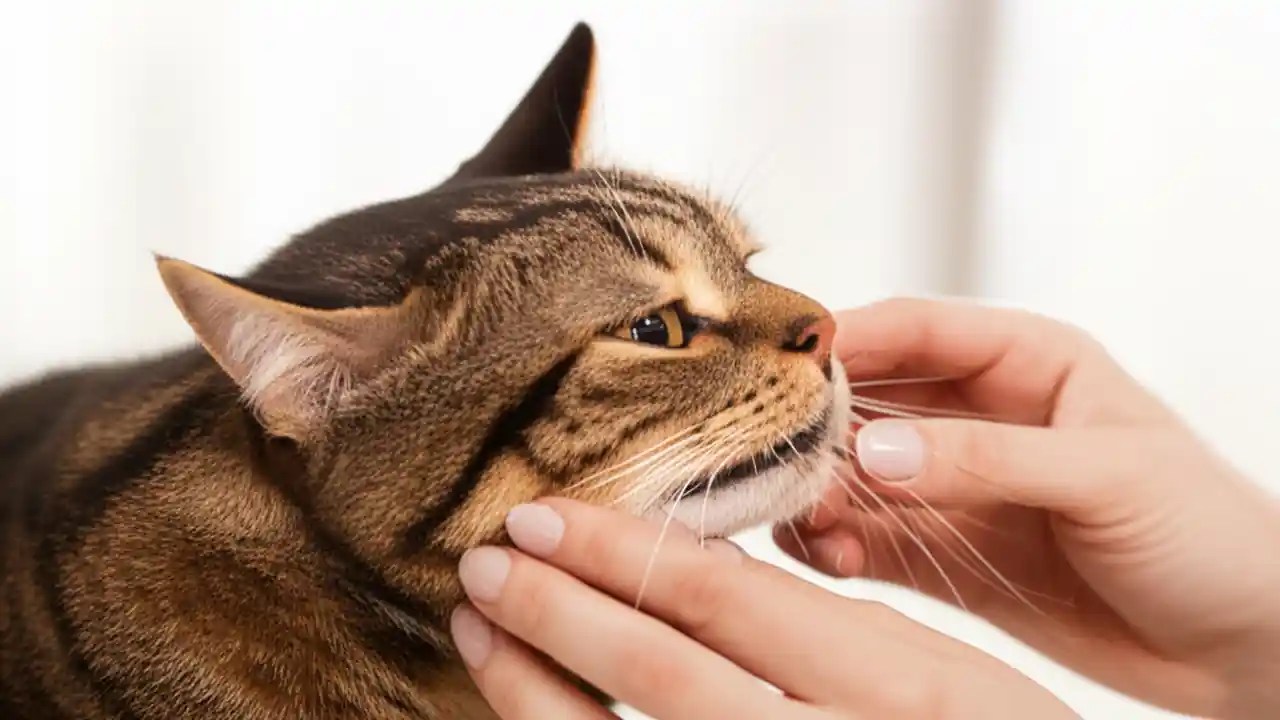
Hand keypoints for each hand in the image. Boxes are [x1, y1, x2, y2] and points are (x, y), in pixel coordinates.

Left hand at [449, 498, 1078, 718]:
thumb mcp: (938, 669)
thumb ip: (827, 624)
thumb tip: (700, 571)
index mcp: (891, 680)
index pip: (720, 595)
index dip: (616, 550)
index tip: (543, 513)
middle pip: (661, 668)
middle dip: (556, 609)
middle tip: (482, 557)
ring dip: (539, 687)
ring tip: (479, 629)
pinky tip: (533, 711)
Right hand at [775, 298, 1279, 718]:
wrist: (1247, 646)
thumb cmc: (1211, 533)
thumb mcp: (1107, 476)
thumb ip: (988, 459)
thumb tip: (875, 449)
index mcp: (1028, 363)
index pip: (917, 329)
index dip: (847, 338)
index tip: (784, 367)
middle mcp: (979, 418)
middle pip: (869, 401)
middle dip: (819, 427)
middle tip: (780, 462)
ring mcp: (958, 488)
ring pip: (857, 474)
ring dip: (820, 492)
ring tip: (807, 522)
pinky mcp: (948, 556)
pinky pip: (870, 539)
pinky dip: (836, 546)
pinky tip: (831, 558)